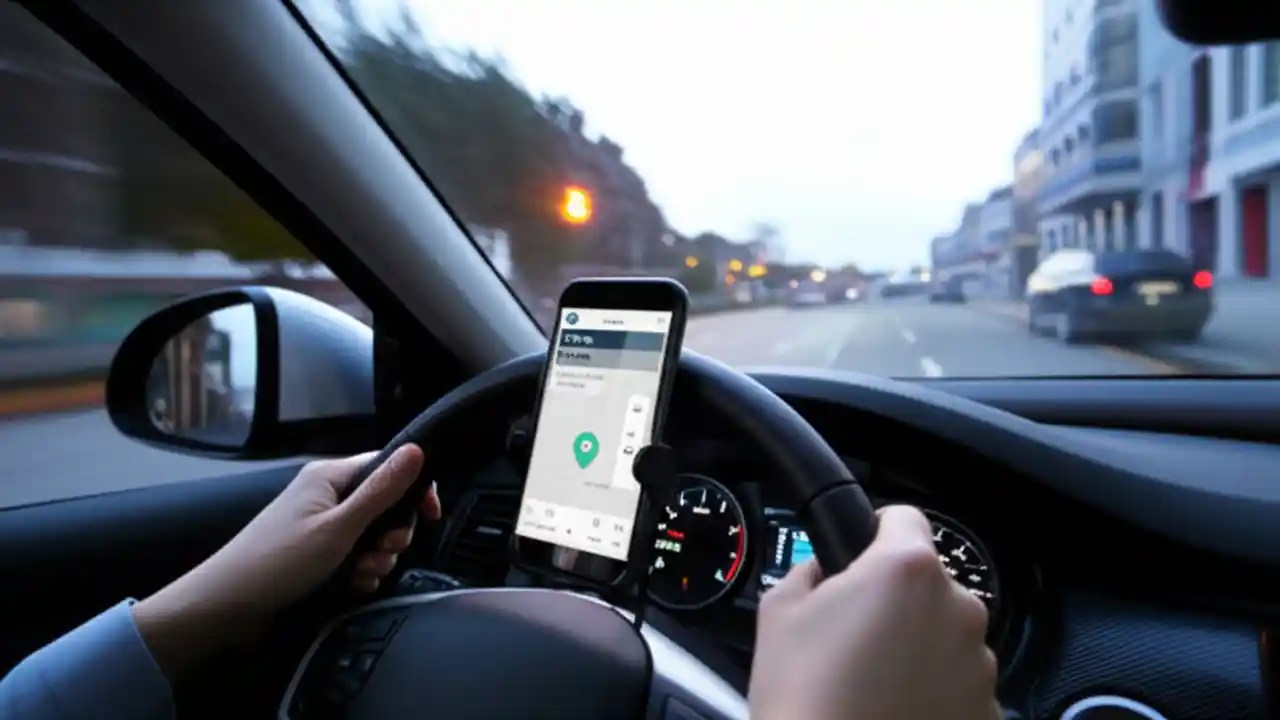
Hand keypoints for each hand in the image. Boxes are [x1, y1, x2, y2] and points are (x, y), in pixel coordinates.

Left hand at [133, 444, 438, 679]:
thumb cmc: (280, 561)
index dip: (413, 490)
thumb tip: (417, 449)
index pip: (387, 467)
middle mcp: (326, 495)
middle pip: (384, 505)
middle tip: (381, 554)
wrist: (227, 605)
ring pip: (372, 535)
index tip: (430, 517)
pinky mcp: (317, 552)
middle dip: (392, 534)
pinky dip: (361, 571)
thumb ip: (381, 491)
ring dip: (377, 558)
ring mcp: (321, 524)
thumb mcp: (339, 527)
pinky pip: (356, 556)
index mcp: (330, 476)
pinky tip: (352, 585)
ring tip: (360, 574)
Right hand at [749, 506, 999, 719]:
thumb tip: (824, 573)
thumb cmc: (804, 697)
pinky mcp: (987, 710)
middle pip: (928, 582)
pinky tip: (896, 708)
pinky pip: (959, 682)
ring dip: (919, 646)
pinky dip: (935, 690)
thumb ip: (810, 572)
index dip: (875, 532)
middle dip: (896, 599)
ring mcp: (979, 663)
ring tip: (874, 680)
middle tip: (854, 634)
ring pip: (946, 634)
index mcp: (906, 570)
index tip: (859, 555)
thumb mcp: (779, 612)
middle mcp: (957, 609)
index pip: (904, 517)